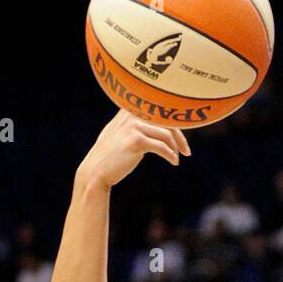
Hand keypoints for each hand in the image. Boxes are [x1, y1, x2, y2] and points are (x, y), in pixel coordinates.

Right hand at [75, 109, 190, 191]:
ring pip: (167, 134)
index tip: (181, 137)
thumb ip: (136, 125)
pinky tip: (174, 162)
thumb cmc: (111, 156)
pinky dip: (171, 155)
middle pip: (166, 120)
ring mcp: (133, 126)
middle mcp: (131, 114)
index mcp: (129, 110)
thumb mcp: (121, 133)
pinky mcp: (136, 141)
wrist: (96, 171)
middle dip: (180, 136)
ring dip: (176, 148)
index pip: (159, 111)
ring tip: (177, 158)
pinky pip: (162, 147)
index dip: (174, 124)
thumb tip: (158, 126)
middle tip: (186, 151)